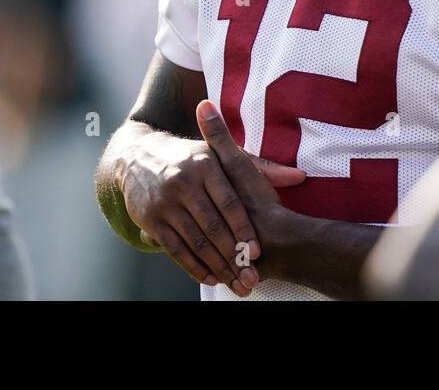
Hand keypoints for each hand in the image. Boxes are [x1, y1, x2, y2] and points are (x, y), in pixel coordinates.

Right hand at [118, 124, 304, 296]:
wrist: (139, 156)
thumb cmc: (194, 158)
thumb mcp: (223, 156)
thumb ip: (261, 167)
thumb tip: (299, 177)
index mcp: (205, 164)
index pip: (229, 202)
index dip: (243, 229)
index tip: (256, 251)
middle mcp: (183, 182)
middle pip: (212, 227)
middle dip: (232, 256)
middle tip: (249, 277)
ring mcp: (165, 202)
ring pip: (194, 241)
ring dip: (216, 266)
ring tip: (235, 282)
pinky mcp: (150, 219)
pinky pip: (174, 249)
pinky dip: (192, 266)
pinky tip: (209, 277)